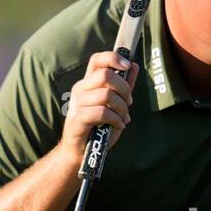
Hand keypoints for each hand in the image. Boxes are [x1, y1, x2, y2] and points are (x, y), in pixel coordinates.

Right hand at [59, 51, 139, 165]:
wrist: (81, 152)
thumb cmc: (99, 128)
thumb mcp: (115, 105)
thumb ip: (123, 86)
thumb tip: (133, 65)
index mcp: (88, 83)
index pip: (98, 59)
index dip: (114, 58)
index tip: (127, 66)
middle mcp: (80, 89)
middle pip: (105, 75)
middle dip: (124, 89)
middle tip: (129, 103)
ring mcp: (77, 104)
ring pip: (107, 95)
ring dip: (122, 108)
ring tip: (123, 118)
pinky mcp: (78, 119)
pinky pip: (103, 113)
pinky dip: (116, 120)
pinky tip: (118, 126)